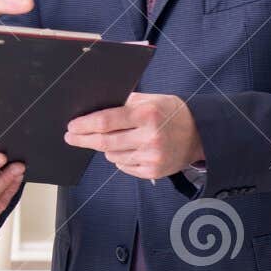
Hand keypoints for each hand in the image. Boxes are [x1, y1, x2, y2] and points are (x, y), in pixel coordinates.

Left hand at [63, 92, 202, 180]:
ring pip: (112, 155)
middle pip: (104, 142)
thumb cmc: (172, 113)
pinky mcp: (152, 171)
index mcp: (147, 114)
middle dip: (83, 139)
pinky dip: (118, 158)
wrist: (200, 135)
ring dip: (104, 147)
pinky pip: (123, 166)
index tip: (71, 126)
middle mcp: (149, 137)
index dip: (84, 125)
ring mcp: (151, 157)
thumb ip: (125, 103)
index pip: (105, 121)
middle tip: (71, 137)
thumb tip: (93, 108)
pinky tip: (127, 149)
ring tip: (111, 139)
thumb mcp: (151, 99)